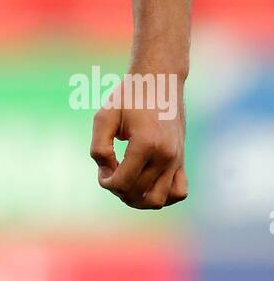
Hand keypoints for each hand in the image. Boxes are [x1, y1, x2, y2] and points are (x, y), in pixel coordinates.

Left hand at [90, 69, 187, 209]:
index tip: (102, 166)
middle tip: (111, 169)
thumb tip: (107, 174)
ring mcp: (177, 160)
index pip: (121, 184)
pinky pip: (178, 192)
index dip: (106, 182)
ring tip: (127, 182)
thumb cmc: (129, 96)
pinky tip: (146, 183)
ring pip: (158, 201)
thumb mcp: (104, 116)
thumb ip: (99, 148)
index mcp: (145, 145)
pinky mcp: (182, 160)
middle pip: (137, 194)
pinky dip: (162, 196)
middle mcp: (165, 156)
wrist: (160, 80)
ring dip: (137, 199)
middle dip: (117, 189)